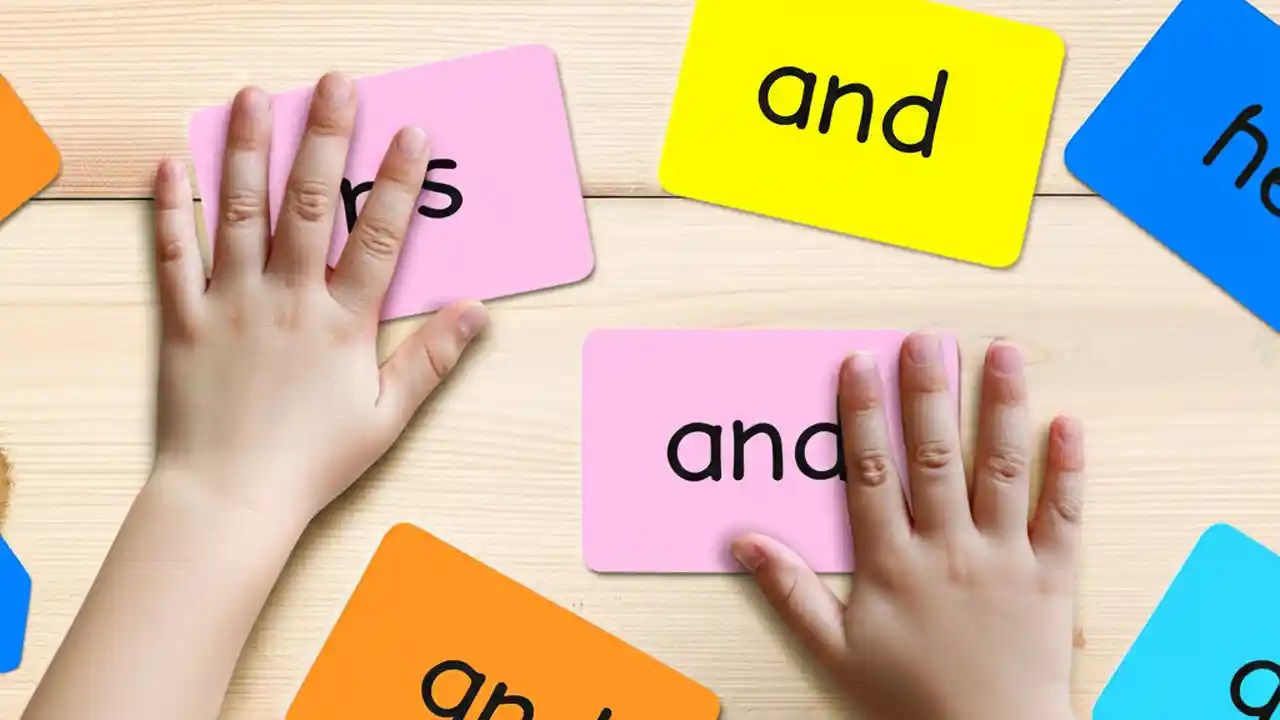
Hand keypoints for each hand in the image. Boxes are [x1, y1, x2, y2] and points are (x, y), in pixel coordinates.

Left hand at [150, 73, 487, 526]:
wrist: (230, 497)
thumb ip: (432, 358)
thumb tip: (477, 312)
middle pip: (309, 203)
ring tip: (254, 97)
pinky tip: (171, 163)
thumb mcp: (387, 415)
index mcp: (342, 322)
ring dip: (248, 150)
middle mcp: (287, 300)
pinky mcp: (184, 321)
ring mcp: (231, 305)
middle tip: (334, 84)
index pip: (379, 236)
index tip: (411, 131)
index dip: (398, 180)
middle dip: (325, 136)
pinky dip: (170, 207)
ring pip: (239, 213)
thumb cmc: (313, 461)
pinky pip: (173, 255)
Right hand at [733, 334, 1083, 719]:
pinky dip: (1068, 468)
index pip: (873, 473)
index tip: (859, 363)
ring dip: (1000, 407)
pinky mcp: (1052, 576)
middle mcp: (949, 549)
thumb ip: (791, 591)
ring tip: (999, 352)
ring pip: (1000, 470)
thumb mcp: (835, 651)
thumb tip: (744, 541)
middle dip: (928, 393)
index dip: (864, 414)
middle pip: (935, 456)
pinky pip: (1063, 514)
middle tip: (926, 339)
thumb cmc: (908, 701)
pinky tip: (1068, 423)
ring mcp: (1004, 558)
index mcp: (894, 564)